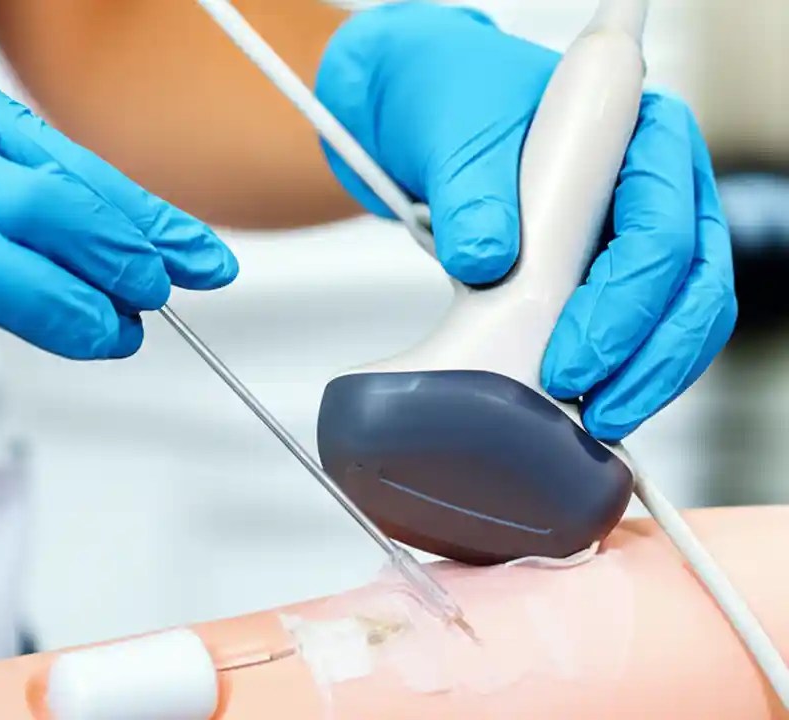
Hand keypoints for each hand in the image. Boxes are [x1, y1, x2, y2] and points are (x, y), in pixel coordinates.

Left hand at [316, 2, 735, 440]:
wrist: (431, 120)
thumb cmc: (456, 108)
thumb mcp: (453, 133)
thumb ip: (471, 189)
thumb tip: (489, 258)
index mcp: (642, 135)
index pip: (663, 228)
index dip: (624, 302)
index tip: (569, 356)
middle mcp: (661, 186)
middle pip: (691, 284)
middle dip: (643, 355)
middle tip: (582, 401)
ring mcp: (644, 234)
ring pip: (682, 318)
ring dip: (646, 379)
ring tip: (596, 423)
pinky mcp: (615, 277)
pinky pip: (646, 334)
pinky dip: (625, 376)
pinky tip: (588, 410)